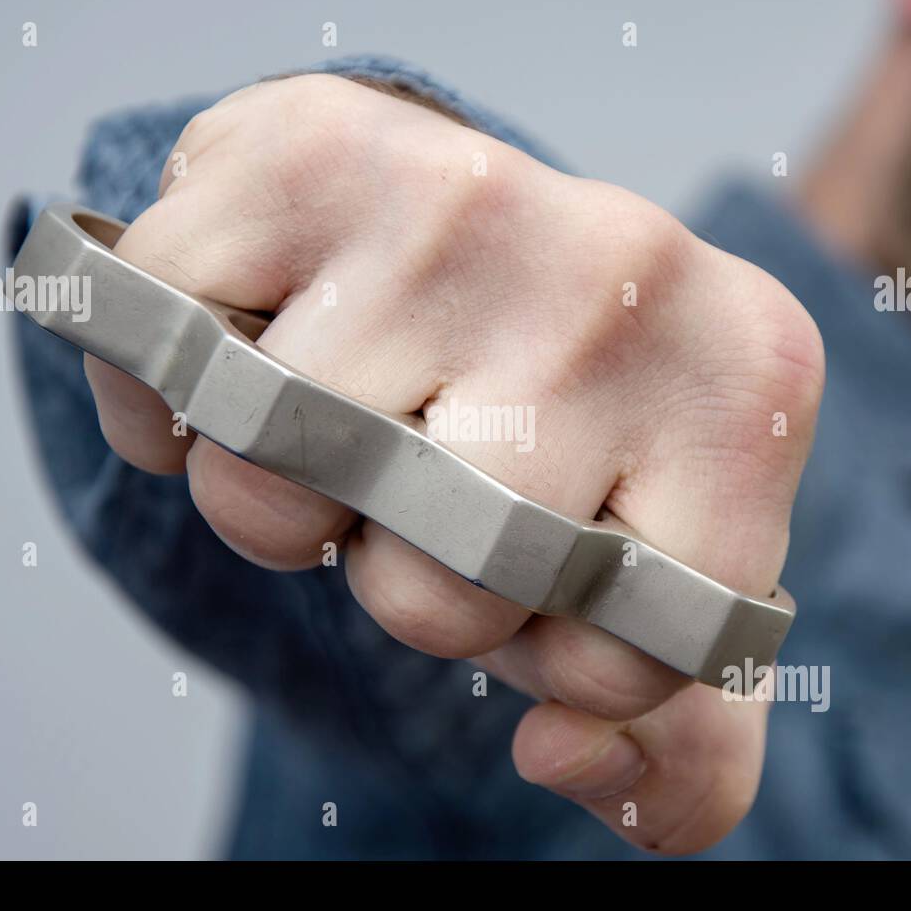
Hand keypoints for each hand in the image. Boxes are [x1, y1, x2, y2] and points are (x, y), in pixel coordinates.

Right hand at [83, 74, 823, 853]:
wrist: (487, 224)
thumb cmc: (575, 419)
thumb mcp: (663, 579)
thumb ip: (676, 750)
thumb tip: (565, 758)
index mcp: (747, 390)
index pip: (621, 656)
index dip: (549, 654)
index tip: (540, 570)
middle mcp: (629, 271)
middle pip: (440, 590)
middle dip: (405, 583)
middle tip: (425, 487)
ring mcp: (467, 200)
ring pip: (277, 484)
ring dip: (283, 497)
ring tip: (336, 421)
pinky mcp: (310, 151)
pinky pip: (164, 351)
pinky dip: (164, 401)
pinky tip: (234, 365)